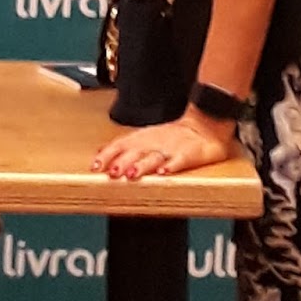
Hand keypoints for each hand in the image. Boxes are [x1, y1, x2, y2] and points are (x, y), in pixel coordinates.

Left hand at [91, 113, 235, 180]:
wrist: (204, 126)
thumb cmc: (171, 136)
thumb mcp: (145, 137)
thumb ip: (123, 146)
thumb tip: (99, 151)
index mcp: (142, 139)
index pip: (120, 145)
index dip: (107, 155)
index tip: (95, 166)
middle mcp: (153, 143)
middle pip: (135, 152)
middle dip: (122, 162)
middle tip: (111, 172)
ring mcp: (171, 148)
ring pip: (154, 157)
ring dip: (142, 165)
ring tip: (133, 174)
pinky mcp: (189, 154)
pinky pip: (180, 160)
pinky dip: (172, 166)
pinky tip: (164, 172)